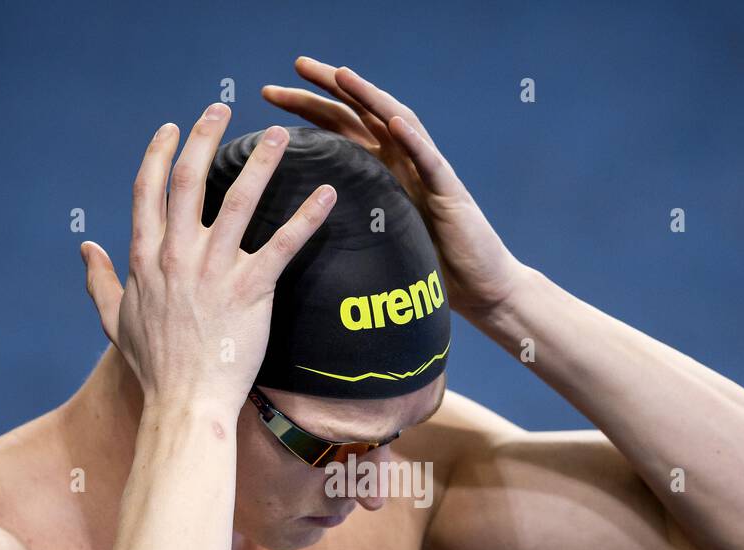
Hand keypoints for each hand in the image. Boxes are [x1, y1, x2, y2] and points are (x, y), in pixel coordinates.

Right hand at [80, 103, 337, 415]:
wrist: (184, 402)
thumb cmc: (152, 368)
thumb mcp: (114, 321)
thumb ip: (100, 281)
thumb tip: (86, 248)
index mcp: (145, 258)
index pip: (149, 190)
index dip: (160, 153)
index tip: (172, 128)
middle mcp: (178, 255)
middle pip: (191, 180)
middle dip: (205, 137)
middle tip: (221, 108)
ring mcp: (214, 271)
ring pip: (239, 200)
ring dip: (261, 162)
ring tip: (279, 136)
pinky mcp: (250, 290)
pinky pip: (282, 244)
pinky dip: (307, 217)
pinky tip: (326, 194)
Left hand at [263, 57, 525, 324]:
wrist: (475, 288)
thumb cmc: (423, 267)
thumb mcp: (370, 241)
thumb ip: (341, 223)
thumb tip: (291, 228)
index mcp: (378, 170)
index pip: (338, 127)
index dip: (306, 107)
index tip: (268, 93)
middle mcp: (401, 162)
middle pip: (361, 113)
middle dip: (329, 88)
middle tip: (295, 66)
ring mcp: (426, 172)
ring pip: (396, 123)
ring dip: (370, 97)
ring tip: (343, 76)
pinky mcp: (449, 192)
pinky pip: (429, 161)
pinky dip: (412, 139)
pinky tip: (394, 122)